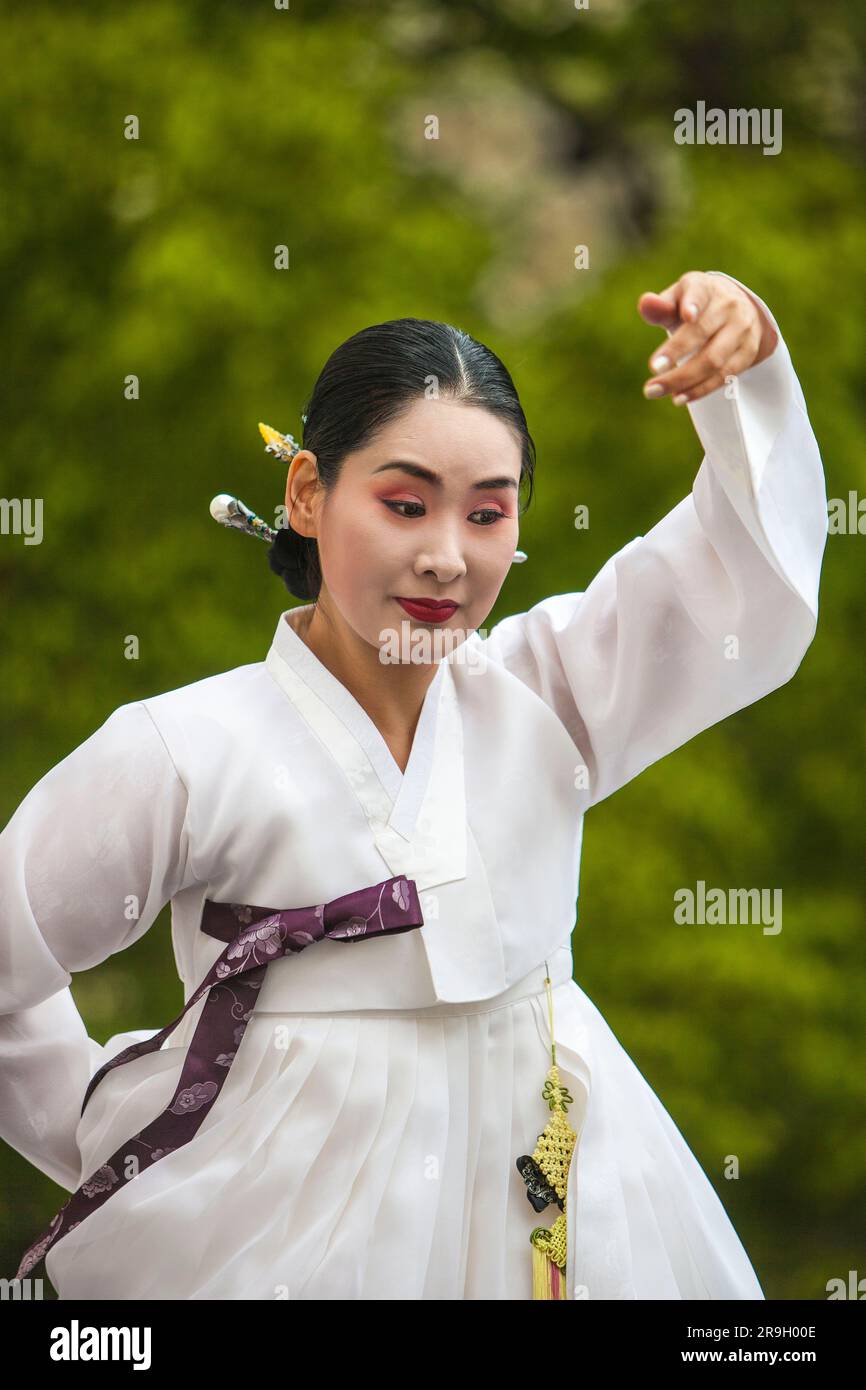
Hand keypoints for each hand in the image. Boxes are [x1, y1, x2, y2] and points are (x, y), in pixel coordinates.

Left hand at [637, 271, 778, 405]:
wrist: (737, 309)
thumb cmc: (696, 306)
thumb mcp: (678, 300)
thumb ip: (661, 306)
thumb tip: (645, 303)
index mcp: (707, 288)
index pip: (700, 293)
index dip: (694, 303)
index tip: (687, 315)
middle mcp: (729, 306)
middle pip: (702, 333)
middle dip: (674, 354)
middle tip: (650, 373)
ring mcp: (742, 330)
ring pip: (714, 360)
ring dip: (684, 380)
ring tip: (656, 391)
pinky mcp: (748, 353)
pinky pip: (724, 376)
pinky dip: (700, 389)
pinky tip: (679, 397)